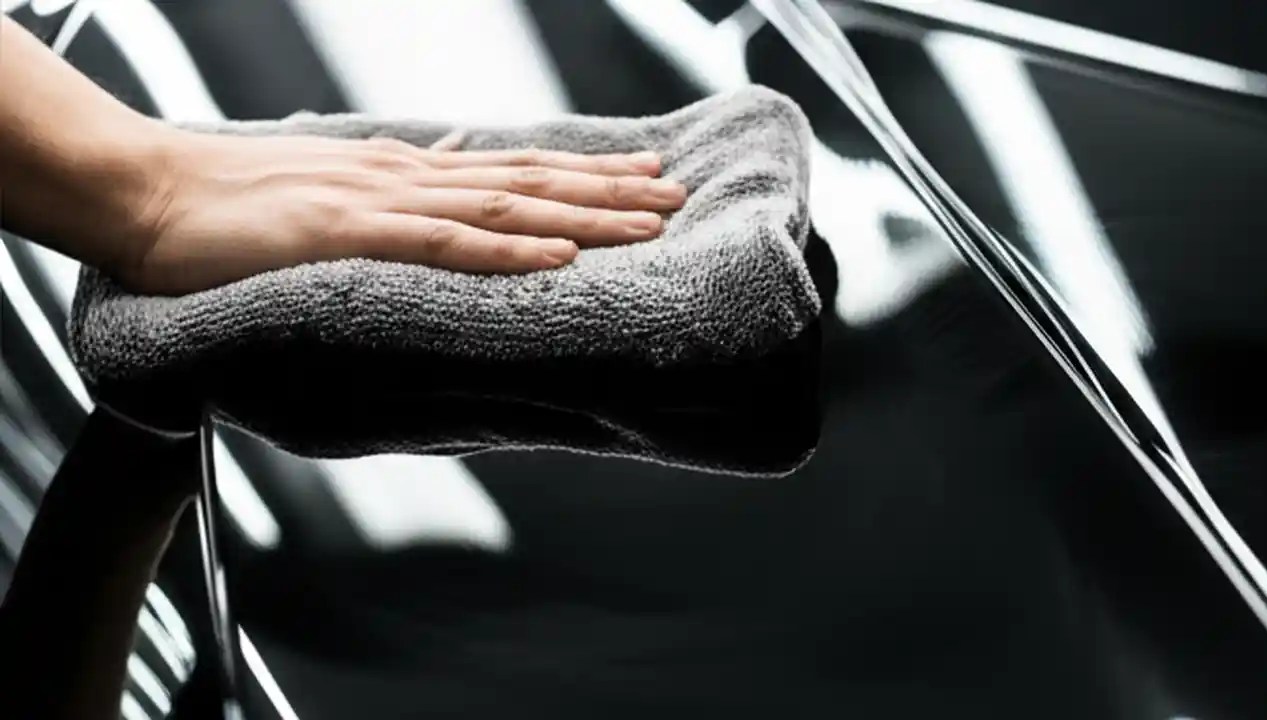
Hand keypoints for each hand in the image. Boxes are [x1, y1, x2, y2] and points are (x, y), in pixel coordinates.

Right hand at [119, 130, 686, 294]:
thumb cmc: (230, 201)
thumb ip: (390, 188)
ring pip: (505, 204)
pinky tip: (557, 253)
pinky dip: (508, 246)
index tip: (642, 176)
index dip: (583, 173)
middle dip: (608, 190)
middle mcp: (408, 178)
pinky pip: (444, 242)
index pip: (512, 169)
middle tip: (676, 195)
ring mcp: (382, 203)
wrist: (146, 193)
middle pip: (528, 180)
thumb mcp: (327, 187)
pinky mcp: (349, 234)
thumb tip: (445, 170)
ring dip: (582, 213)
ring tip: (647, 221)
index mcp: (403, 173)